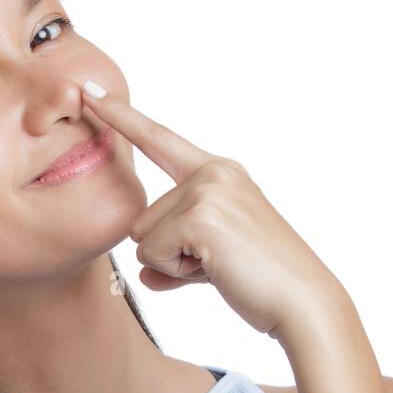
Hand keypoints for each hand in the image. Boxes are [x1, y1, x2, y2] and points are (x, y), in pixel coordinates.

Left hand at [81, 85, 340, 339]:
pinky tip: (216, 270)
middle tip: (219, 261)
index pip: (158, 139)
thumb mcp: (209, 260)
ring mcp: (207, 189)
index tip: (90, 90)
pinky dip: (175, 274)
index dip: (120, 116)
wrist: (302, 302)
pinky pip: (152, 255)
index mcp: (218, 172)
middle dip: (169, 254)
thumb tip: (143, 276)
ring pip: (143, 239)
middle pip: (141, 219)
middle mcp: (213, 172)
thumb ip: (172, 257)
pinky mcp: (201, 215)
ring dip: (173, 264)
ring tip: (220, 265)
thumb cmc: (261, 282)